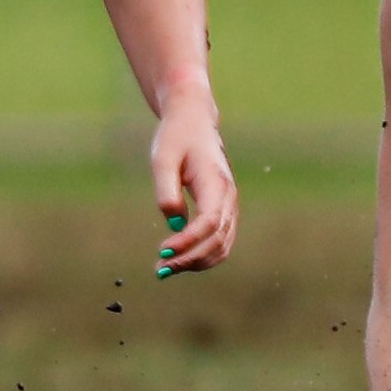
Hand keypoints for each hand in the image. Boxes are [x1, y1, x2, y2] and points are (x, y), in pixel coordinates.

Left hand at [150, 84, 238, 271]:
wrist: (194, 121)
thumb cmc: (176, 138)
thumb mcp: (163, 160)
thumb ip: (167, 191)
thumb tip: (173, 223)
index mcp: (216, 183)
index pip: (209, 223)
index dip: (188, 242)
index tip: (163, 252)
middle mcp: (229, 198)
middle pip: (218, 240)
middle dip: (190, 259)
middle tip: (160, 269)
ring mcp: (229, 205)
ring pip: (222, 246)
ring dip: (197, 261)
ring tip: (167, 268)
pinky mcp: (224, 210)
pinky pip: (220, 241)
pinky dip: (202, 255)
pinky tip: (179, 258)